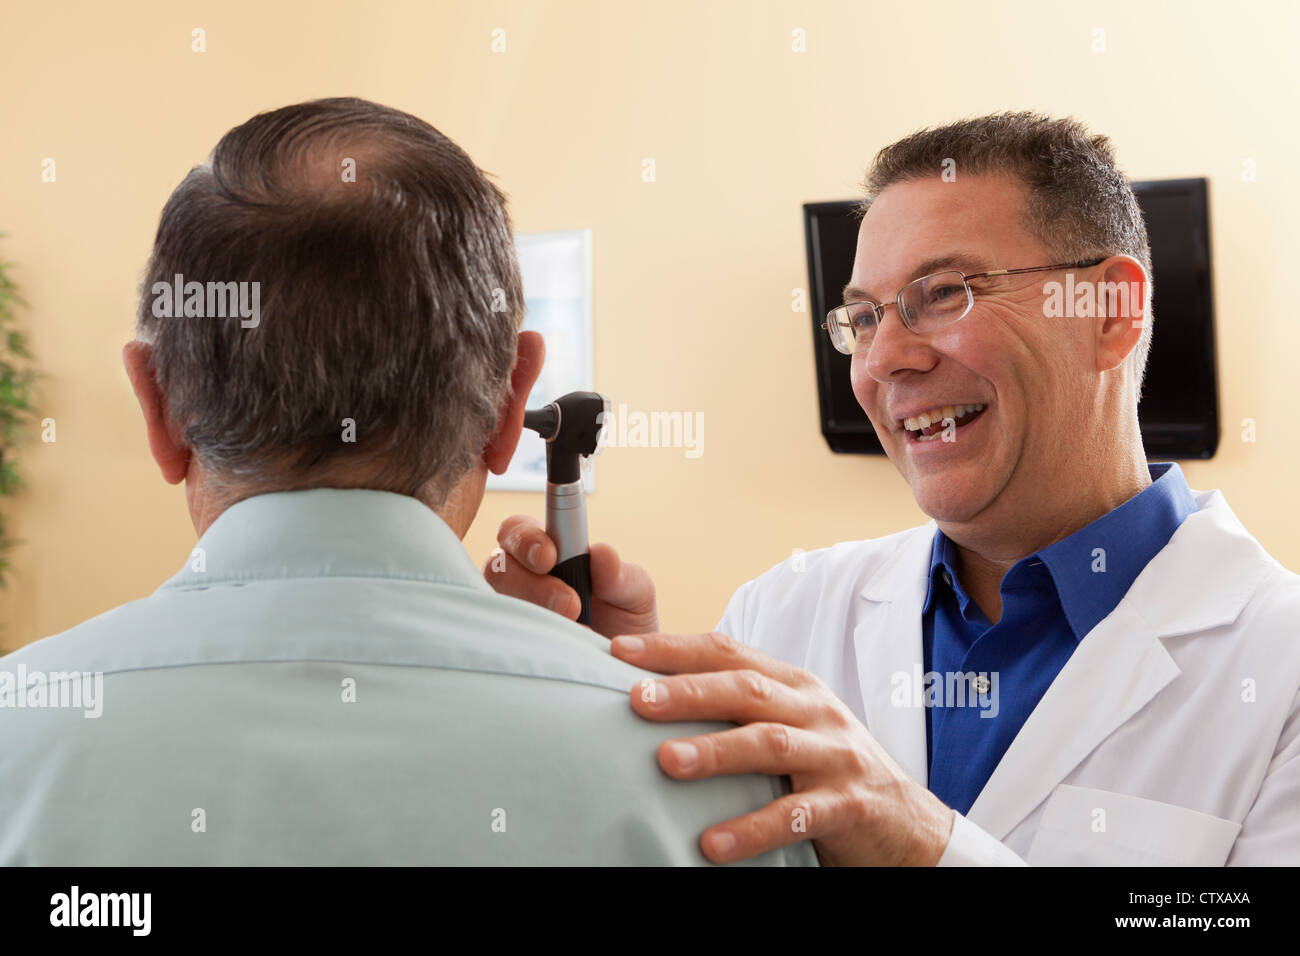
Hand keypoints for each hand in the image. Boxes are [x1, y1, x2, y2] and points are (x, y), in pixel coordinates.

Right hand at [484, 514, 658, 637]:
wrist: (627, 673)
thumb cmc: (627, 622)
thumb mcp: (635, 595)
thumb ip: (620, 575)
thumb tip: (601, 552)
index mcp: (547, 551)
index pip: (519, 530)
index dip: (526, 539)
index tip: (549, 557)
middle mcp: (520, 579)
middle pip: (499, 566)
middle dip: (531, 583)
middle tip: (571, 605)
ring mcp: (511, 614)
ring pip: (498, 606)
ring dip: (534, 615)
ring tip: (576, 632)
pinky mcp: (509, 647)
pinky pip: (502, 642)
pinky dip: (527, 645)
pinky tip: (556, 652)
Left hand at [610, 631, 955, 865]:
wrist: (904, 819)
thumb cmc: (825, 766)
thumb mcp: (786, 724)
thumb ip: (736, 707)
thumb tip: (650, 693)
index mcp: (792, 684)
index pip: (728, 652)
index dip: (674, 649)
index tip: (619, 652)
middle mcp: (813, 710)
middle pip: (746, 690)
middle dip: (688, 692)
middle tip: (635, 700)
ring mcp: (834, 755)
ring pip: (770, 744)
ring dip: (716, 752)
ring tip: (666, 762)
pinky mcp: (848, 805)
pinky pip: (796, 816)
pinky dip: (752, 829)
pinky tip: (712, 842)